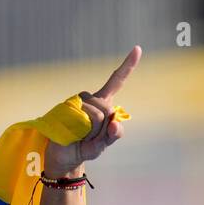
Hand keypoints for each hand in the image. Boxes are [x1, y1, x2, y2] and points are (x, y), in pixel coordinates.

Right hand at [44, 45, 141, 176]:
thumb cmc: (87, 147)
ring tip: (80, 134)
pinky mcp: (66, 107)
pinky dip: (81, 131)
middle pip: (106, 109)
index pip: (116, 81)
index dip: (127, 66)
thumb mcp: (105, 144)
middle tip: (90, 136)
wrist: (66, 156)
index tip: (138, 48)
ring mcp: (77, 101)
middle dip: (102, 129)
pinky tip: (72, 133)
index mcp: (103, 102)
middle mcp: (91, 98)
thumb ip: (115, 134)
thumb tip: (115, 123)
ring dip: (91, 132)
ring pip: (96, 116)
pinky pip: (82, 118)